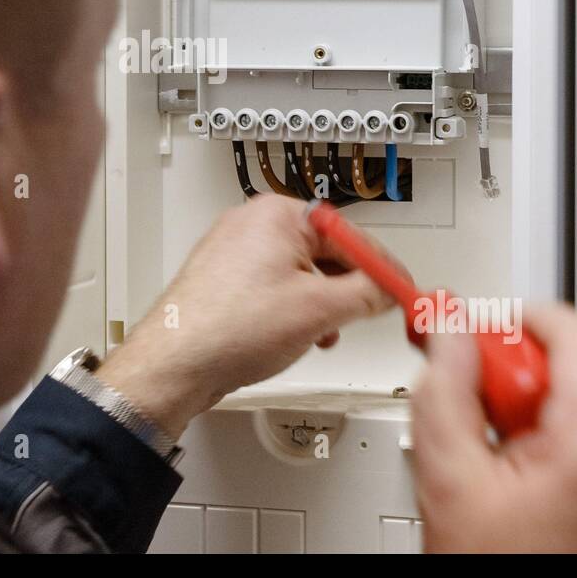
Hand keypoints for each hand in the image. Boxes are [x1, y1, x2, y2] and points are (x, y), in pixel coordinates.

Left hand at [97, 195, 392, 438]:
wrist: (174, 363)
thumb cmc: (226, 328)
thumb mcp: (320, 309)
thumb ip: (368, 293)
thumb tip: (388, 288)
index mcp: (278, 214)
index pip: (351, 234)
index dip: (382, 267)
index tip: (402, 288)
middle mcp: (252, 223)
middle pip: (325, 251)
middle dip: (346, 289)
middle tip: (365, 314)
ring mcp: (234, 249)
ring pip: (299, 273)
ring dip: (318, 305)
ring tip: (316, 333)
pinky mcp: (224, 277)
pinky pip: (273, 287)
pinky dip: (290, 311)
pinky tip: (290, 337)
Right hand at [411, 303, 576, 551]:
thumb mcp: (450, 481)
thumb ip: (445, 388)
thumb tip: (450, 333)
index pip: (574, 331)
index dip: (518, 321)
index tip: (483, 331)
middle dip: (531, 390)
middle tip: (486, 426)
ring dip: (560, 431)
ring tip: (518, 486)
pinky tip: (550, 507)